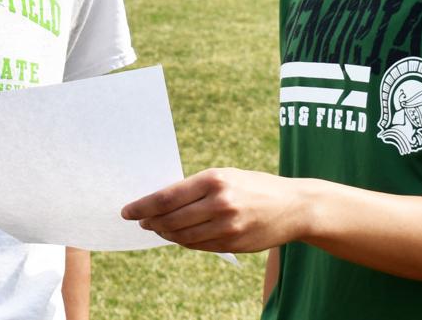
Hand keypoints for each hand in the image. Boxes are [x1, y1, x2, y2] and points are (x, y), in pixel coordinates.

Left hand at [120, 168, 304, 252]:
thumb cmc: (255, 186)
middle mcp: (219, 203)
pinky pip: (198, 246)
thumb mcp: (226, 176)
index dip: (143, 206)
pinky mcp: (233, 242)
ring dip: (165, 233)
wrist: (294, 205)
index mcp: (214, 180)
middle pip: (171, 219)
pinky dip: (184, 242)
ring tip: (157, 228)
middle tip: (141, 221)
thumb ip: (196, 188)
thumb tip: (161, 202)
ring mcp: (227, 226)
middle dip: (150, 222)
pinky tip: (178, 236)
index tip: (127, 211)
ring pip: (182, 236)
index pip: (167, 197)